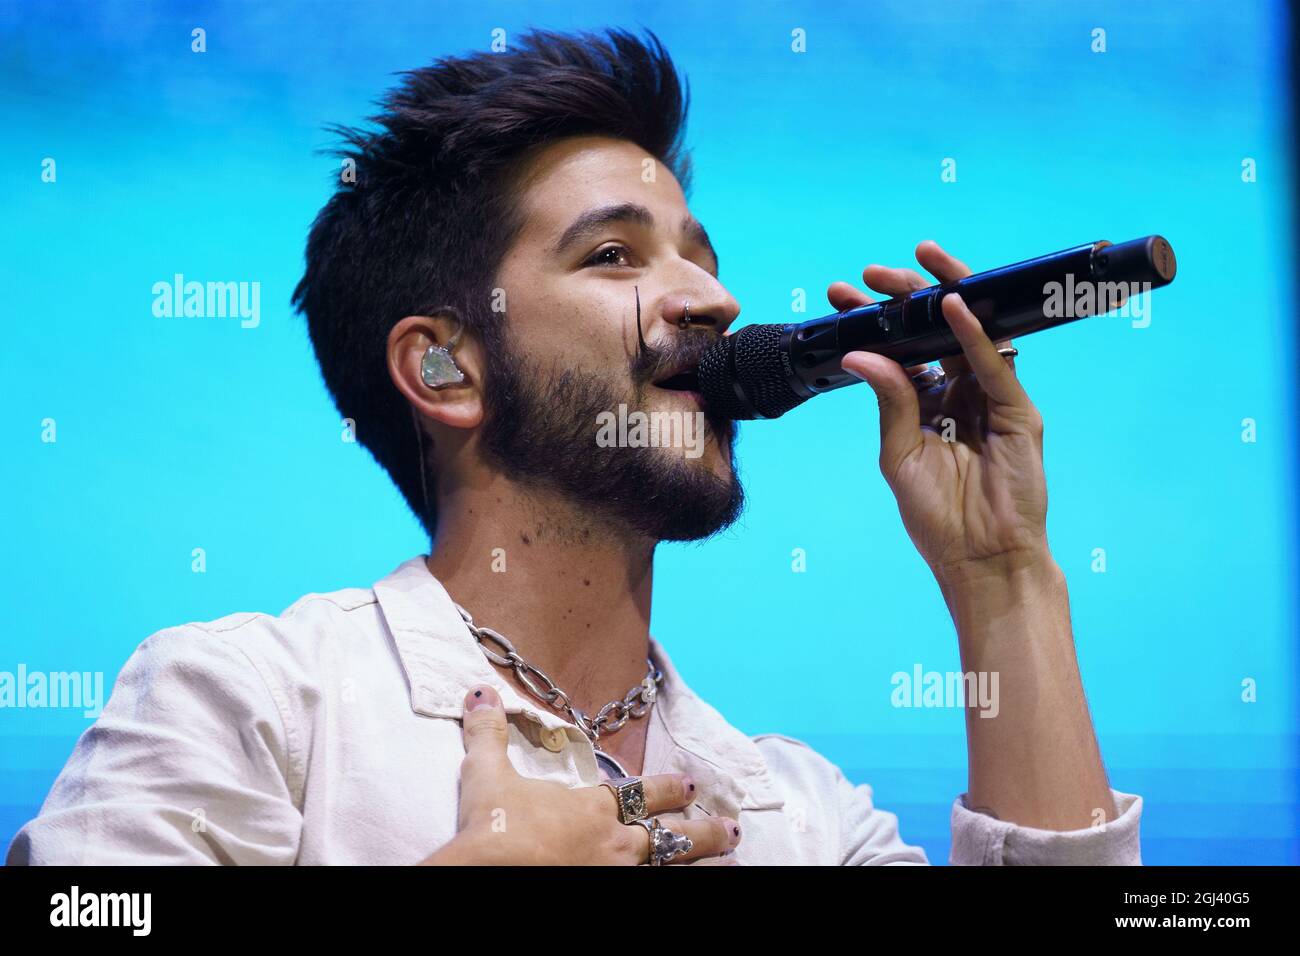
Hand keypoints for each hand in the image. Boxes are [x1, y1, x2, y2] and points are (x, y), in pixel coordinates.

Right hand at [420, 684, 741, 864]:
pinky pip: (656, 894)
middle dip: (704, 831)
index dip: (668, 788)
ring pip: (673, 869)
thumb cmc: (491, 828)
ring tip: (733, 861)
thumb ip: (488, 734)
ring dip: (707, 864)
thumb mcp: (486, 776)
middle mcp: (615, 845)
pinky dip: (682, 887)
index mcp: (592, 810)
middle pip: (670, 837)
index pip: (640, 794)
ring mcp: (617, 877)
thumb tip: (480, 691)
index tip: (690, 784)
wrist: (486, 873)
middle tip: (731, 828)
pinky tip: (708, 888)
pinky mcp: (612, 899)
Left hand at [833, 241, 1049, 579]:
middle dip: (905, 295)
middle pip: (933, 330)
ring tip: (916, 264)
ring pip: (969, 332)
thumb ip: (890, 401)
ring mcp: (990, 397)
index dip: (873, 319)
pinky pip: (994, 363)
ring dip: (942, 294)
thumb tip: (858, 355)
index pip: (900, 348)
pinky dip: (973, 333)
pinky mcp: (1017, 409)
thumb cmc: (939, 516)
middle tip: (872, 273)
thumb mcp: (899, 454)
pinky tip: (951, 307)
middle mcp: (959, 392)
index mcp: (927, 402)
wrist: (981, 558)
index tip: (839, 296)